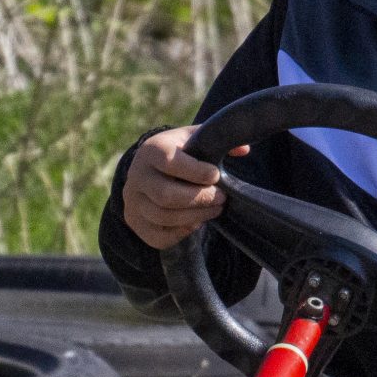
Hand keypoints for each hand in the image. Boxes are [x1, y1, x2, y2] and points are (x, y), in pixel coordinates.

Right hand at [124, 126, 243, 250]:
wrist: (149, 170)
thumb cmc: (180, 153)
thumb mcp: (195, 139)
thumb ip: (217, 140)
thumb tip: (244, 150)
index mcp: (150, 150)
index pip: (169, 162)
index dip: (196, 171)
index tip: (216, 174)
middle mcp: (136, 176)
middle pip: (166, 196)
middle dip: (200, 199)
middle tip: (222, 198)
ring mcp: (132, 201)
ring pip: (164, 217)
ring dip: (196, 216)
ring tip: (215, 210)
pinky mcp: (135, 222)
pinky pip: (159, 237)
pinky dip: (181, 232)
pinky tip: (195, 221)